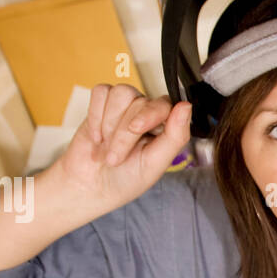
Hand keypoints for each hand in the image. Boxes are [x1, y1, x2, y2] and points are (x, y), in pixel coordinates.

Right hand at [48, 84, 191, 220]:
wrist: (90, 185)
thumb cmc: (125, 179)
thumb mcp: (154, 164)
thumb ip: (175, 136)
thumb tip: (186, 106)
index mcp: (164, 127)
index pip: (164, 105)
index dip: (148, 114)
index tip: (136, 128)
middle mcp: (147, 113)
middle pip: (138, 102)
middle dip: (123, 134)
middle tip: (115, 158)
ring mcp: (124, 106)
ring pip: (121, 93)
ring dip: (109, 122)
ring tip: (106, 145)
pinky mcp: (101, 103)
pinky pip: (101, 91)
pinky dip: (95, 115)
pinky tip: (97, 136)